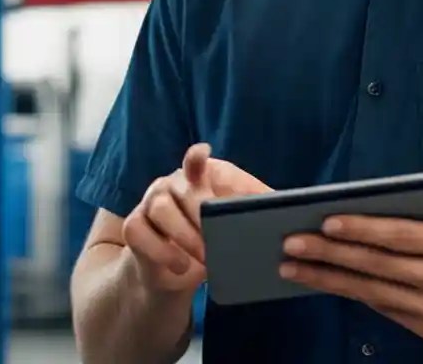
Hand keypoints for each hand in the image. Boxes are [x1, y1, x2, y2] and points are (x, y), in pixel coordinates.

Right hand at [122, 143, 271, 294]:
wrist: (175, 269)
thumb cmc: (211, 238)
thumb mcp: (235, 224)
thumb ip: (256, 211)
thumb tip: (288, 207)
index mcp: (198, 178)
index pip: (195, 161)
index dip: (197, 158)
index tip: (203, 154)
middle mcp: (171, 184)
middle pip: (182, 190)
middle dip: (201, 214)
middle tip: (217, 239)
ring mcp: (149, 202)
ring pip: (160, 208)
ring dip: (185, 234)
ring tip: (205, 258)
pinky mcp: (134, 226)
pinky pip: (139, 232)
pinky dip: (161, 251)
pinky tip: (181, 266)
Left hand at [278, 173, 422, 342]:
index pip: (401, 237)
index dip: (362, 229)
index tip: (327, 222)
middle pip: (378, 266)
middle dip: (329, 254)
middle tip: (291, 243)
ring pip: (373, 293)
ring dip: (329, 280)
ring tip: (292, 268)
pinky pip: (385, 310)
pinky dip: (354, 296)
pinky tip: (327, 282)